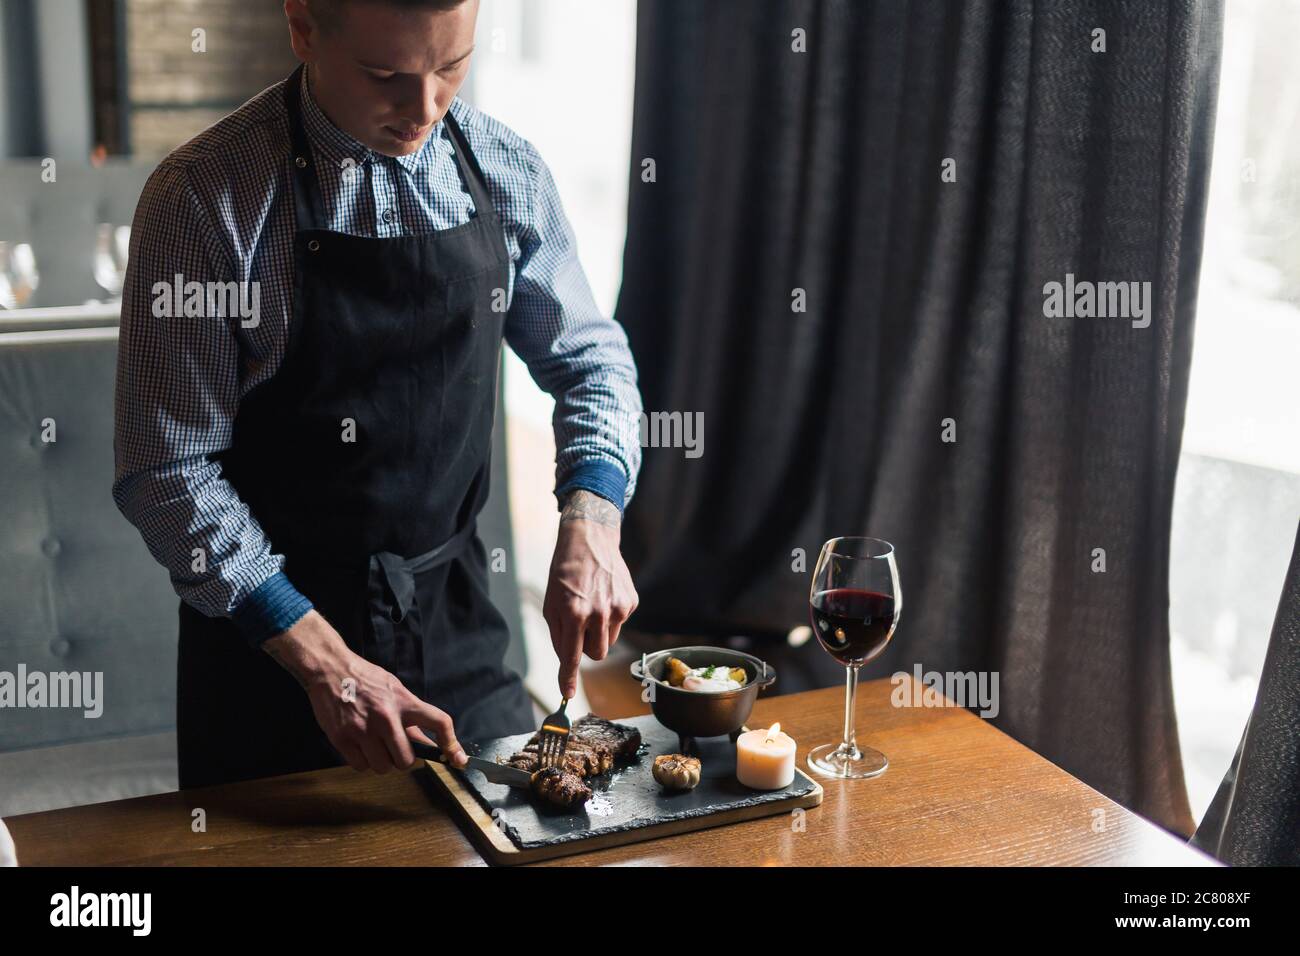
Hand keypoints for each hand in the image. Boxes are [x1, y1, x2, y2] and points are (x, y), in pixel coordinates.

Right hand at [262, 610, 468, 772]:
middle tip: (397, 749)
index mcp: (403, 701)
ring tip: (376, 746)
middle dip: (404, 759)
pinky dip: (363, 762)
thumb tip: (428, 744)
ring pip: (383, 767)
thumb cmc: (365, 679)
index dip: (451, 743)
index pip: (439, 722)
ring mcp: (363, 729)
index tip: (456, 756)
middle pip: (407, 760)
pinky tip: (361, 747)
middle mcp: (386, 717)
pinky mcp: (342, 738)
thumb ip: (411, 716)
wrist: (330, 669)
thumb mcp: (394, 689)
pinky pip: (361, 766)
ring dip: (383, 762)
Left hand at [543, 489, 638, 698]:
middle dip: (586, 647)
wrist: (590, 539)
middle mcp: (598, 613)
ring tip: (592, 606)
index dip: (568, 678)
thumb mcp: (551, 603)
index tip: (566, 694)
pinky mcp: (630, 602)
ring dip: (599, 632)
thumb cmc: (565, 572)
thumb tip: (566, 661)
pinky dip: (610, 616)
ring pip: (609, 641)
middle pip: (596, 654)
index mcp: (573, 613)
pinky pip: (620, 624)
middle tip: (579, 627)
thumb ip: (558, 634)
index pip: (572, 656)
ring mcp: (618, 607)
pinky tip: (604, 596)